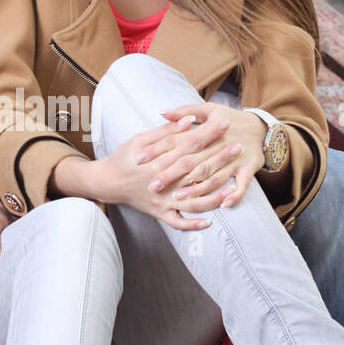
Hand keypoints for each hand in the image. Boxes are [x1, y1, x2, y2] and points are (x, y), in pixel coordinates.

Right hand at [82, 105, 266, 227]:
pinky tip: (209, 221)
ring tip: (232, 186)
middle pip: (194, 170)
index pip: (187, 145)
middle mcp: (160, 183)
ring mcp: (160, 201)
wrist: (106, 183)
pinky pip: (177, 222)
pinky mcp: (158, 213)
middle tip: (238, 147)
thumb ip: (166, 131)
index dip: (207, 134)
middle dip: (218, 158)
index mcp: (155, 161)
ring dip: (212, 195)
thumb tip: (189, 119)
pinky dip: (192, 224)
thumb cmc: (124, 158)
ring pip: (191, 201)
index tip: (225, 124)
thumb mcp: (140, 139)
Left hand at [139, 101, 269, 212]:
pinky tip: (223, 205)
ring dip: (197, 189)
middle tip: (152, 185)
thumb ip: (185, 112)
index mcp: (208, 129)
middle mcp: (220, 145)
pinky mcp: (249, 168)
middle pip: (192, 162)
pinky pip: (242, 185)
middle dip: (171, 174)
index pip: (178, 140)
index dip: (158, 149)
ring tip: (178, 199)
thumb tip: (161, 112)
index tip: (139, 158)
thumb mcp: (209, 110)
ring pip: (213, 176)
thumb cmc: (229, 119)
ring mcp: (235, 158)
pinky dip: (234, 195)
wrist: (262, 127)